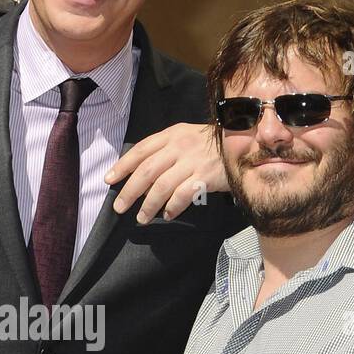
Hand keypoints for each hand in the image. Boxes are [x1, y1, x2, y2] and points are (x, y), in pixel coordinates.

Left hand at [104, 121, 228, 222]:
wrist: (243, 142)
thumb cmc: (209, 143)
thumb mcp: (185, 136)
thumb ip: (164, 150)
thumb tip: (140, 173)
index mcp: (171, 135)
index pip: (141, 150)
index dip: (123, 166)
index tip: (109, 180)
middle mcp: (179, 146)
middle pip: (147, 171)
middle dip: (129, 191)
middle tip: (119, 207)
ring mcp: (193, 161)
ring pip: (162, 186)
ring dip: (148, 205)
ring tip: (141, 218)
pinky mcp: (205, 176)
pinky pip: (183, 195)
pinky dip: (172, 207)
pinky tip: (166, 215)